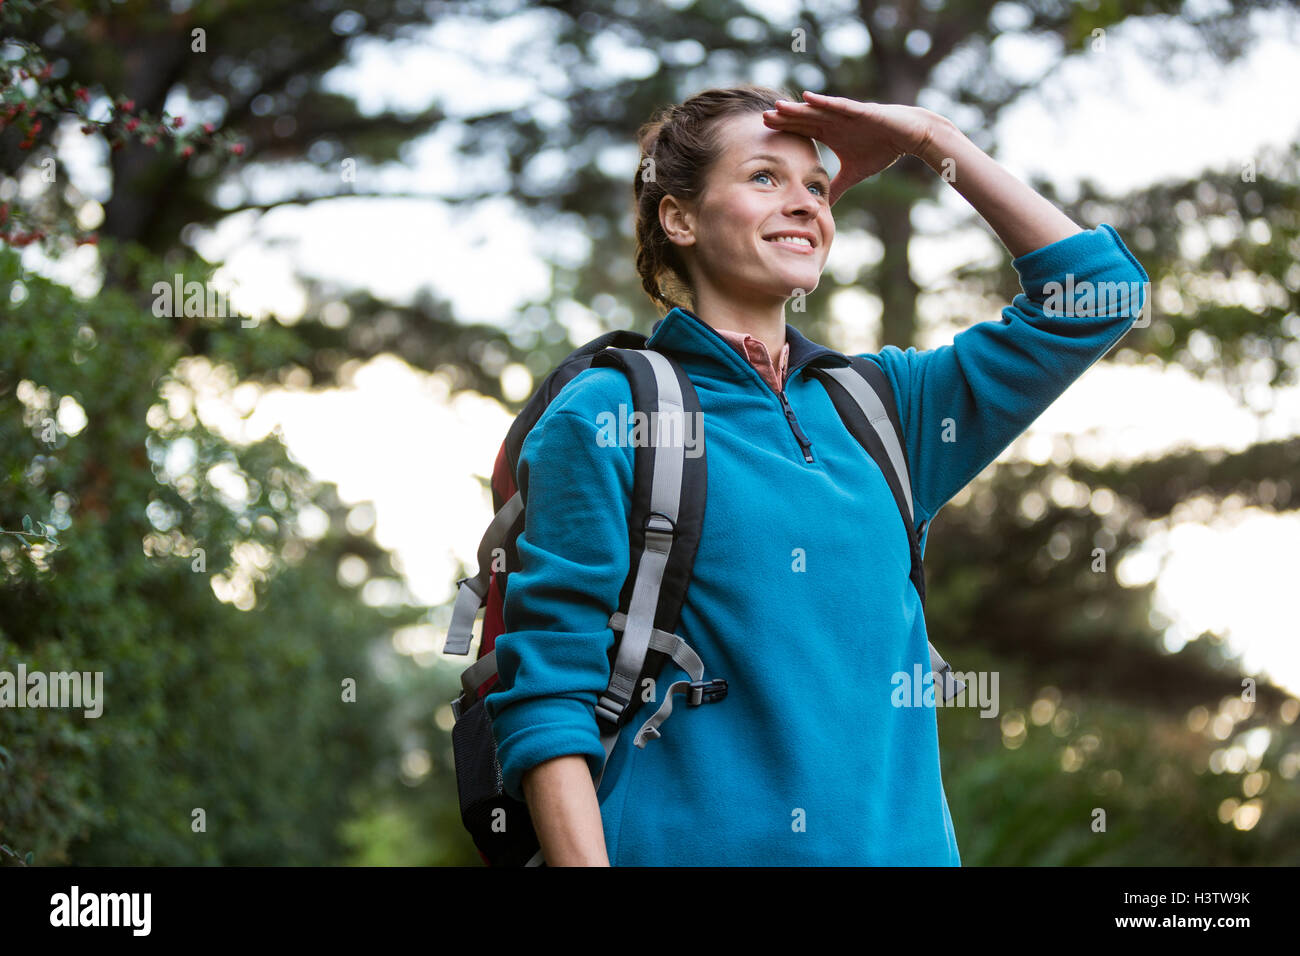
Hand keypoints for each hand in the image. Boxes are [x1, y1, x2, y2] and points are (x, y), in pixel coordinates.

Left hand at [762, 92, 943, 205]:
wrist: (909, 136)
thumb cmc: (883, 149)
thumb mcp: (854, 173)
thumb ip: (837, 187)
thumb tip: (824, 206)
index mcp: (830, 133)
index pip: (802, 132)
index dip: (784, 131)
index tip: (763, 134)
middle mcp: (834, 121)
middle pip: (804, 119)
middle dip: (784, 119)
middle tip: (761, 119)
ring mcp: (845, 114)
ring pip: (816, 111)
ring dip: (797, 109)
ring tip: (777, 107)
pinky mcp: (860, 110)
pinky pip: (838, 105)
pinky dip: (824, 102)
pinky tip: (808, 98)